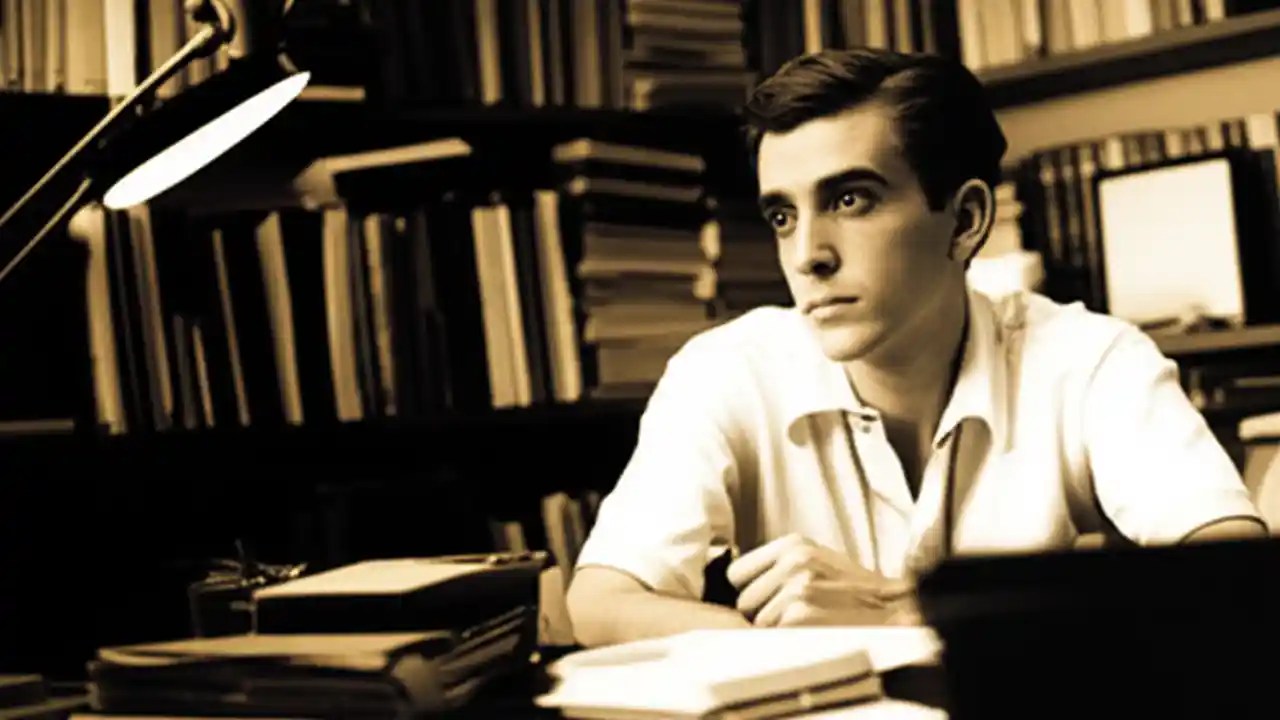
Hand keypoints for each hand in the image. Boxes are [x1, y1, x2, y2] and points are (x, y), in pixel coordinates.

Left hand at [725, 534, 919, 626]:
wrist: (901, 614)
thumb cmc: (860, 596)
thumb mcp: (821, 563)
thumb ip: (782, 567)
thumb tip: (744, 584)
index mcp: (796, 545)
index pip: (737, 572)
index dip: (750, 592)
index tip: (766, 603)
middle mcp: (793, 561)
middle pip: (744, 601)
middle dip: (761, 615)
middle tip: (794, 620)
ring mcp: (796, 588)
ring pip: (756, 623)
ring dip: (776, 632)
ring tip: (808, 629)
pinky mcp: (800, 616)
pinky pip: (771, 639)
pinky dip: (787, 644)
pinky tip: (812, 638)